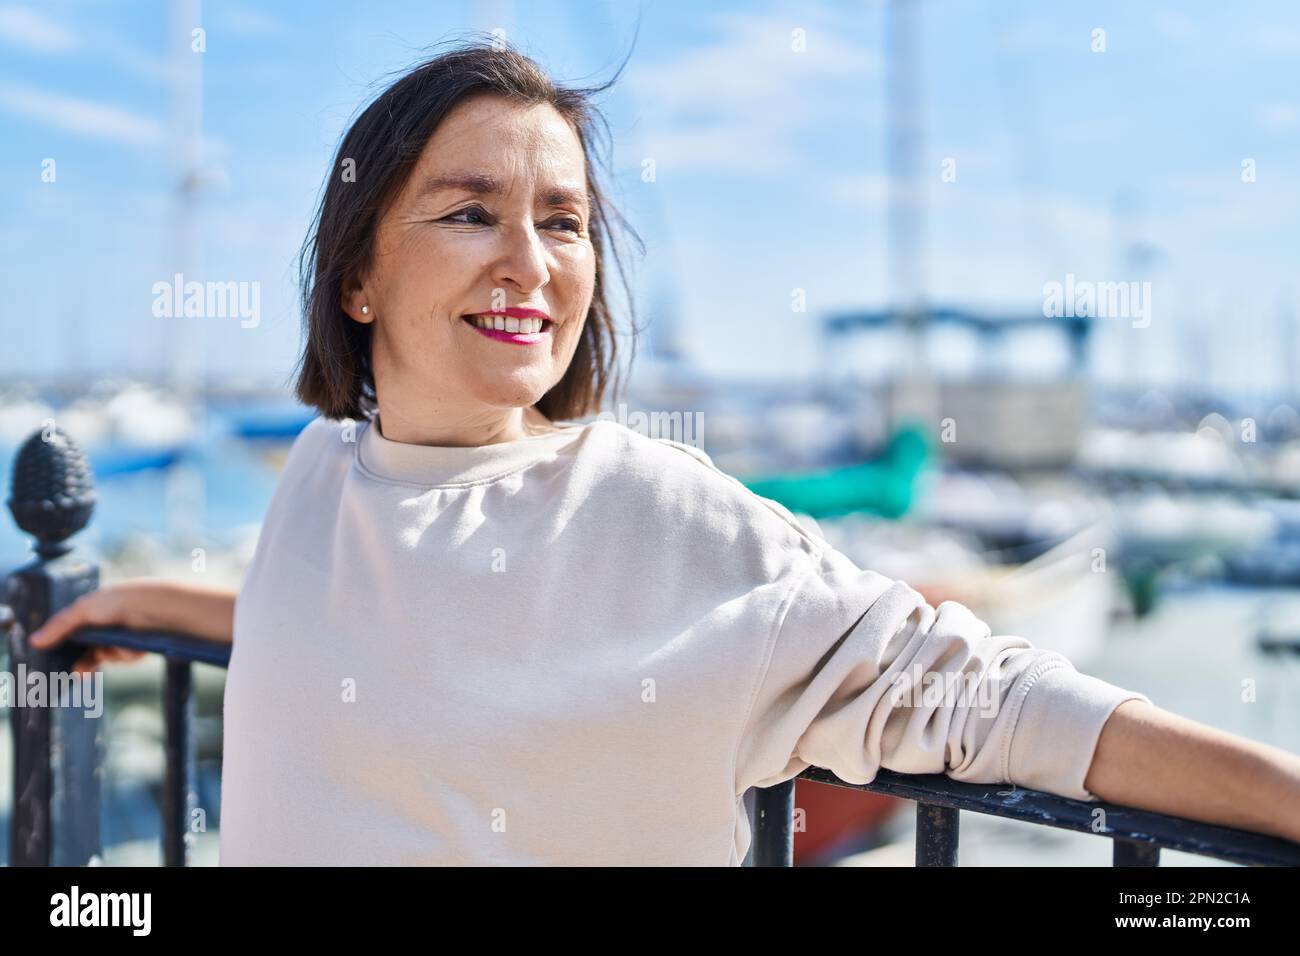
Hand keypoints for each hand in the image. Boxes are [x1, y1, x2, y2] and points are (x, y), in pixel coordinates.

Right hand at [27, 587, 146, 674]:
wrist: (153, 607)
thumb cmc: (117, 601)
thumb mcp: (81, 611)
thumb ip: (59, 626)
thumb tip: (34, 640)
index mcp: (93, 612)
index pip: (73, 635)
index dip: (65, 650)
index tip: (58, 664)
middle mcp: (107, 624)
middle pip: (88, 651)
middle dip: (85, 663)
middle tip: (80, 673)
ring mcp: (123, 635)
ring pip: (108, 656)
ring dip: (110, 655)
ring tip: (114, 647)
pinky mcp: (138, 644)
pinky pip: (125, 657)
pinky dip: (126, 654)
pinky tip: (131, 646)